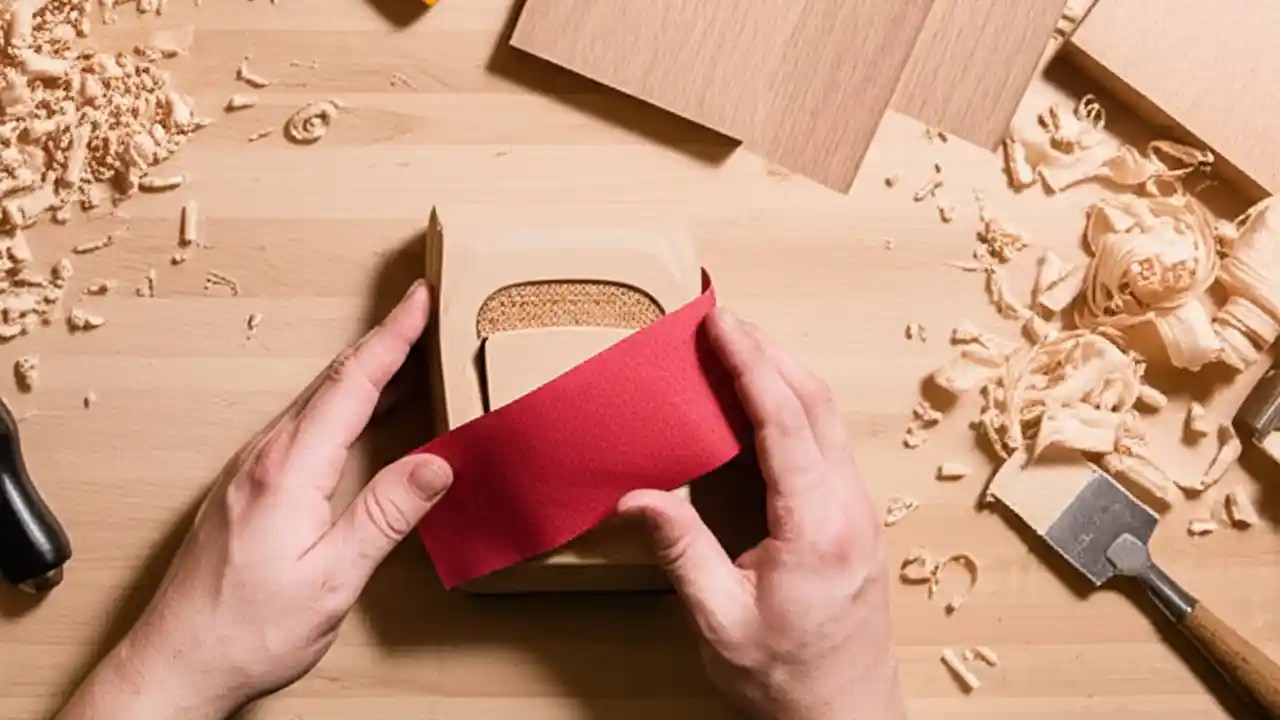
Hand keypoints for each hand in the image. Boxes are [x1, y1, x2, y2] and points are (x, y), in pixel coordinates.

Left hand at [58, 281, 452, 719]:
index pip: (352, 383)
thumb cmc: (248, 630)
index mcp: (290, 469)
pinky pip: (300, 425)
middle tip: (420, 311)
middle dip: (381, 340)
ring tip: (401, 353)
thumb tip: (436, 464)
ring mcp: (250, 470)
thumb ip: (385, 515)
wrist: (176, 662)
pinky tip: (356, 413)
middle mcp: (264, 457)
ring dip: (361, 371)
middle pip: (332, 381)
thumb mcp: (332, 578)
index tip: (420, 298)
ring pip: (315, 401)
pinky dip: (339, 403)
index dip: (392, 336)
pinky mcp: (245, 488)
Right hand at [620, 309, 903, 719]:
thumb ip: (682, 552)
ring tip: (739, 346)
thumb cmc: (787, 679)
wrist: (845, 717)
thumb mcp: (721, 622)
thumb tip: (637, 498)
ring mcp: (859, 511)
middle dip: (769, 350)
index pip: (785, 420)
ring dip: (785, 373)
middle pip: (815, 402)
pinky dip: (795, 407)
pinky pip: (828, 443)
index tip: (720, 324)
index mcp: (818, 526)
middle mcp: (849, 507)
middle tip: (723, 319)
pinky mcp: (855, 519)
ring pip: (828, 418)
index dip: (750, 363)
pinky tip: (766, 403)